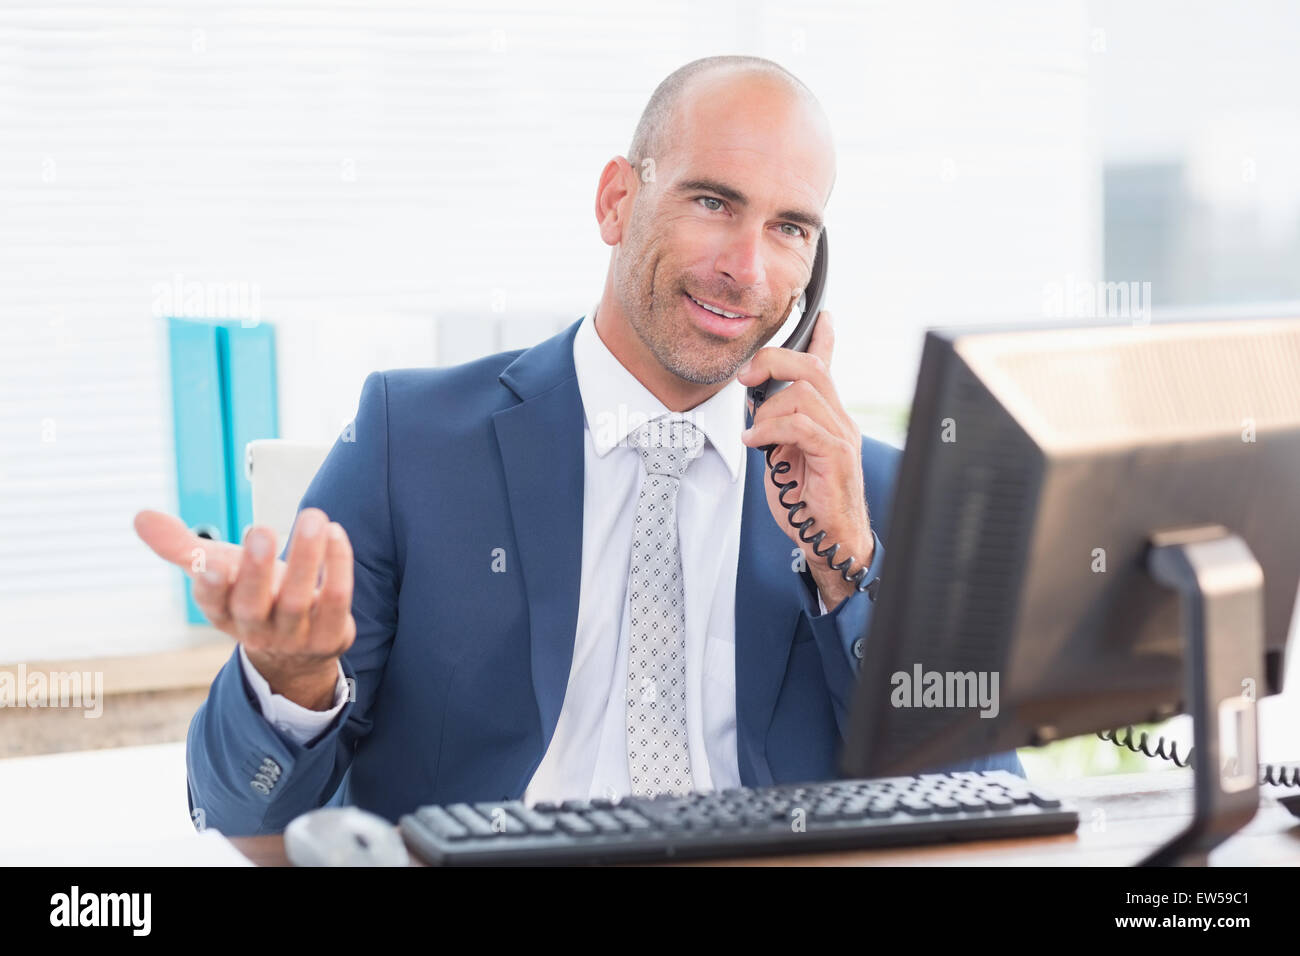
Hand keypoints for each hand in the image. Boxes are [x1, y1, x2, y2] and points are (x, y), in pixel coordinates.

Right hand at [133, 507, 355, 709]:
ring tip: (312, 517)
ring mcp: (294, 636)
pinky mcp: (330, 634)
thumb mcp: (218, 570)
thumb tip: (140, 516)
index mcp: (224, 614)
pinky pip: (336, 600)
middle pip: (253, 605)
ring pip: (299, 600)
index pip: (212, 604)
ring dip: (307, 557)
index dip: (211, 586)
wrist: (297, 649)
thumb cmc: (252, 595)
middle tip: (261, 531)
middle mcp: (256, 630)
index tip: (212, 563)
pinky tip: (336, 533)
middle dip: (256, 570)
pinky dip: (338, 566)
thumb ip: (181, 545)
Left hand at [737, 310, 874, 610]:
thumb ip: (778, 429)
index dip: (824, 339)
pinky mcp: (837, 456)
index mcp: (829, 416)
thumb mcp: (786, 456)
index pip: (828, 368)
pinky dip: (771, 430)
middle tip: (746, 379)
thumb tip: (756, 408)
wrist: (833, 539)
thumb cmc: (810, 501)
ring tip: (755, 436)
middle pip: (811, 367)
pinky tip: (757, 445)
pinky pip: (801, 426)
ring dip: (767, 411)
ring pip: (803, 394)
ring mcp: (842, 436)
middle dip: (773, 362)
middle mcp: (840, 420)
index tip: (820, 316)